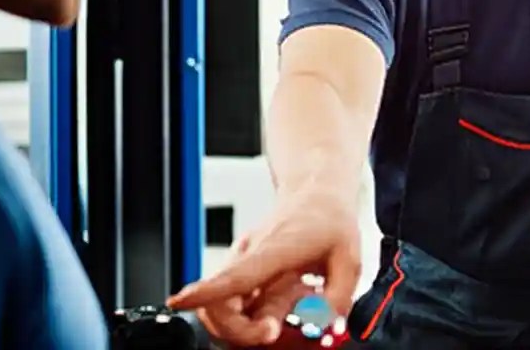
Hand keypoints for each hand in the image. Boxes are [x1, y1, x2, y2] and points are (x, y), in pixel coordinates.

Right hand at [166, 189, 362, 346]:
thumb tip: (320, 326)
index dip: (207, 291)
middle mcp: (250, 257)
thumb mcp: (350, 259)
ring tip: (280, 321)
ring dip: (244, 327)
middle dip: (238, 332)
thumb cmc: (329, 222)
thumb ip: (336, 298)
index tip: (179, 301)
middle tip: (271, 334)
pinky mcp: (244, 273)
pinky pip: (235, 304)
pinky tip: (279, 309)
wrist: (316, 196)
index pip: (235, 275)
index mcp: (275, 249)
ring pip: (223, 308)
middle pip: (219, 303)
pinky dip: (250, 319)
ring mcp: (244, 265)